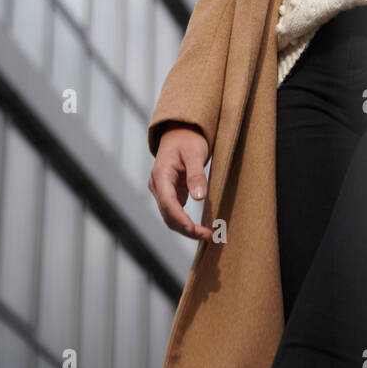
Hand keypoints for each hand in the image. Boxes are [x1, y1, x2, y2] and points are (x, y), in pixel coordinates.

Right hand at [149, 126, 213, 241]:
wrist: (180, 131)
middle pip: (168, 215)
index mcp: (161, 175)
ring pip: (170, 217)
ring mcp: (162, 190)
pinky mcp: (169, 193)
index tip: (197, 231)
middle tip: (209, 236)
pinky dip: (185, 222)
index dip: (182, 220)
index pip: (169, 204)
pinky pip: (174, 212)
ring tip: (207, 235)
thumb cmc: (188, 139)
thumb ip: (196, 175)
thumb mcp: (195, 153)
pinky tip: (200, 228)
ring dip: (186, 229)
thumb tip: (199, 198)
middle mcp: (157, 185)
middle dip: (186, 229)